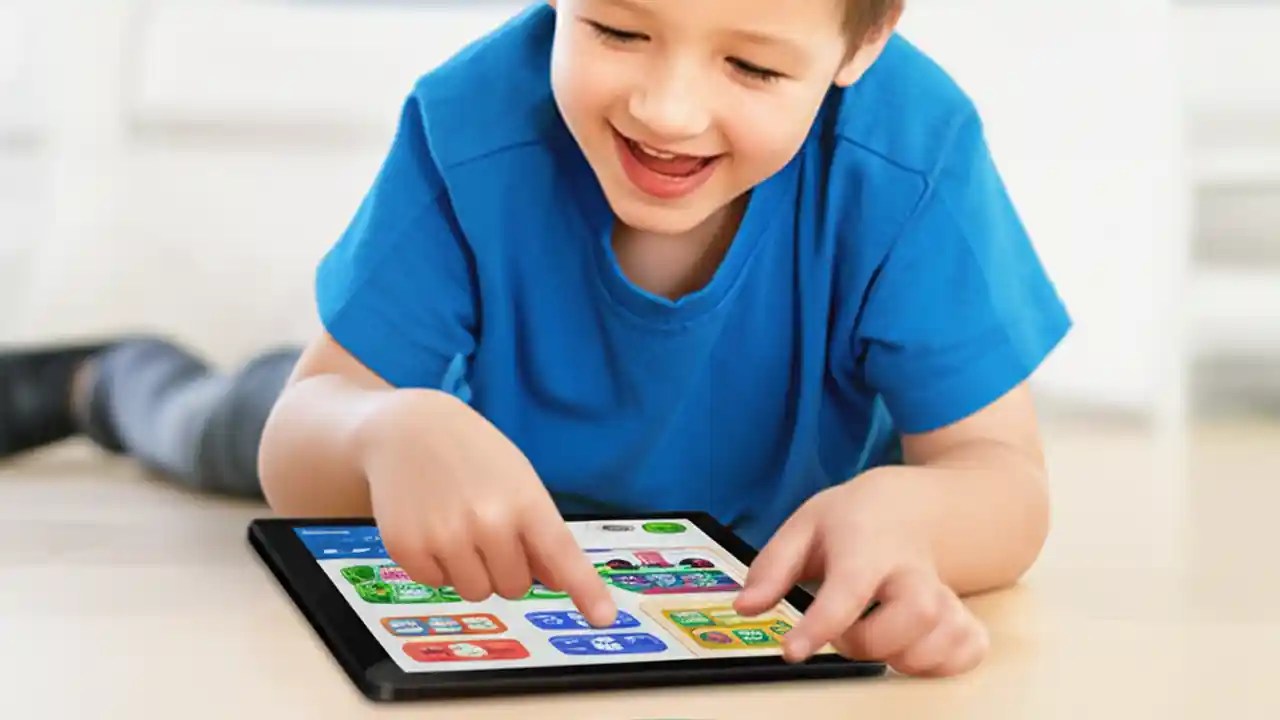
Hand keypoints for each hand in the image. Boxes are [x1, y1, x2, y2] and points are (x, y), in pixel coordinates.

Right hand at [357, 389, 616, 626]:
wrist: (406, 428)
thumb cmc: (473, 455)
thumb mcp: (518, 481)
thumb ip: (540, 532)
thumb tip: (557, 583)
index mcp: (524, 501)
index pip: (561, 554)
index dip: (585, 590)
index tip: (603, 617)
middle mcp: (487, 522)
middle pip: (515, 587)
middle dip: (507, 568)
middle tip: (488, 530)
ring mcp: (444, 537)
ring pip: (476, 592)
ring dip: (472, 572)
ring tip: (459, 528)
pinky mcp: (406, 547)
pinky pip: (436, 584)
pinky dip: (436, 565)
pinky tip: (431, 527)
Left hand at [733, 470, 988, 676]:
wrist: (918, 505)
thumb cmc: (857, 518)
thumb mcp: (805, 526)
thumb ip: (772, 567)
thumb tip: (745, 606)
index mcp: (867, 543)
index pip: (849, 587)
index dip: (821, 625)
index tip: (791, 650)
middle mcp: (914, 569)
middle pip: (916, 614)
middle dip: (872, 642)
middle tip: (844, 635)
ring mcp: (946, 592)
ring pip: (944, 636)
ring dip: (904, 656)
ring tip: (876, 639)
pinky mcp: (964, 614)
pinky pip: (969, 650)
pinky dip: (941, 664)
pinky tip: (912, 650)